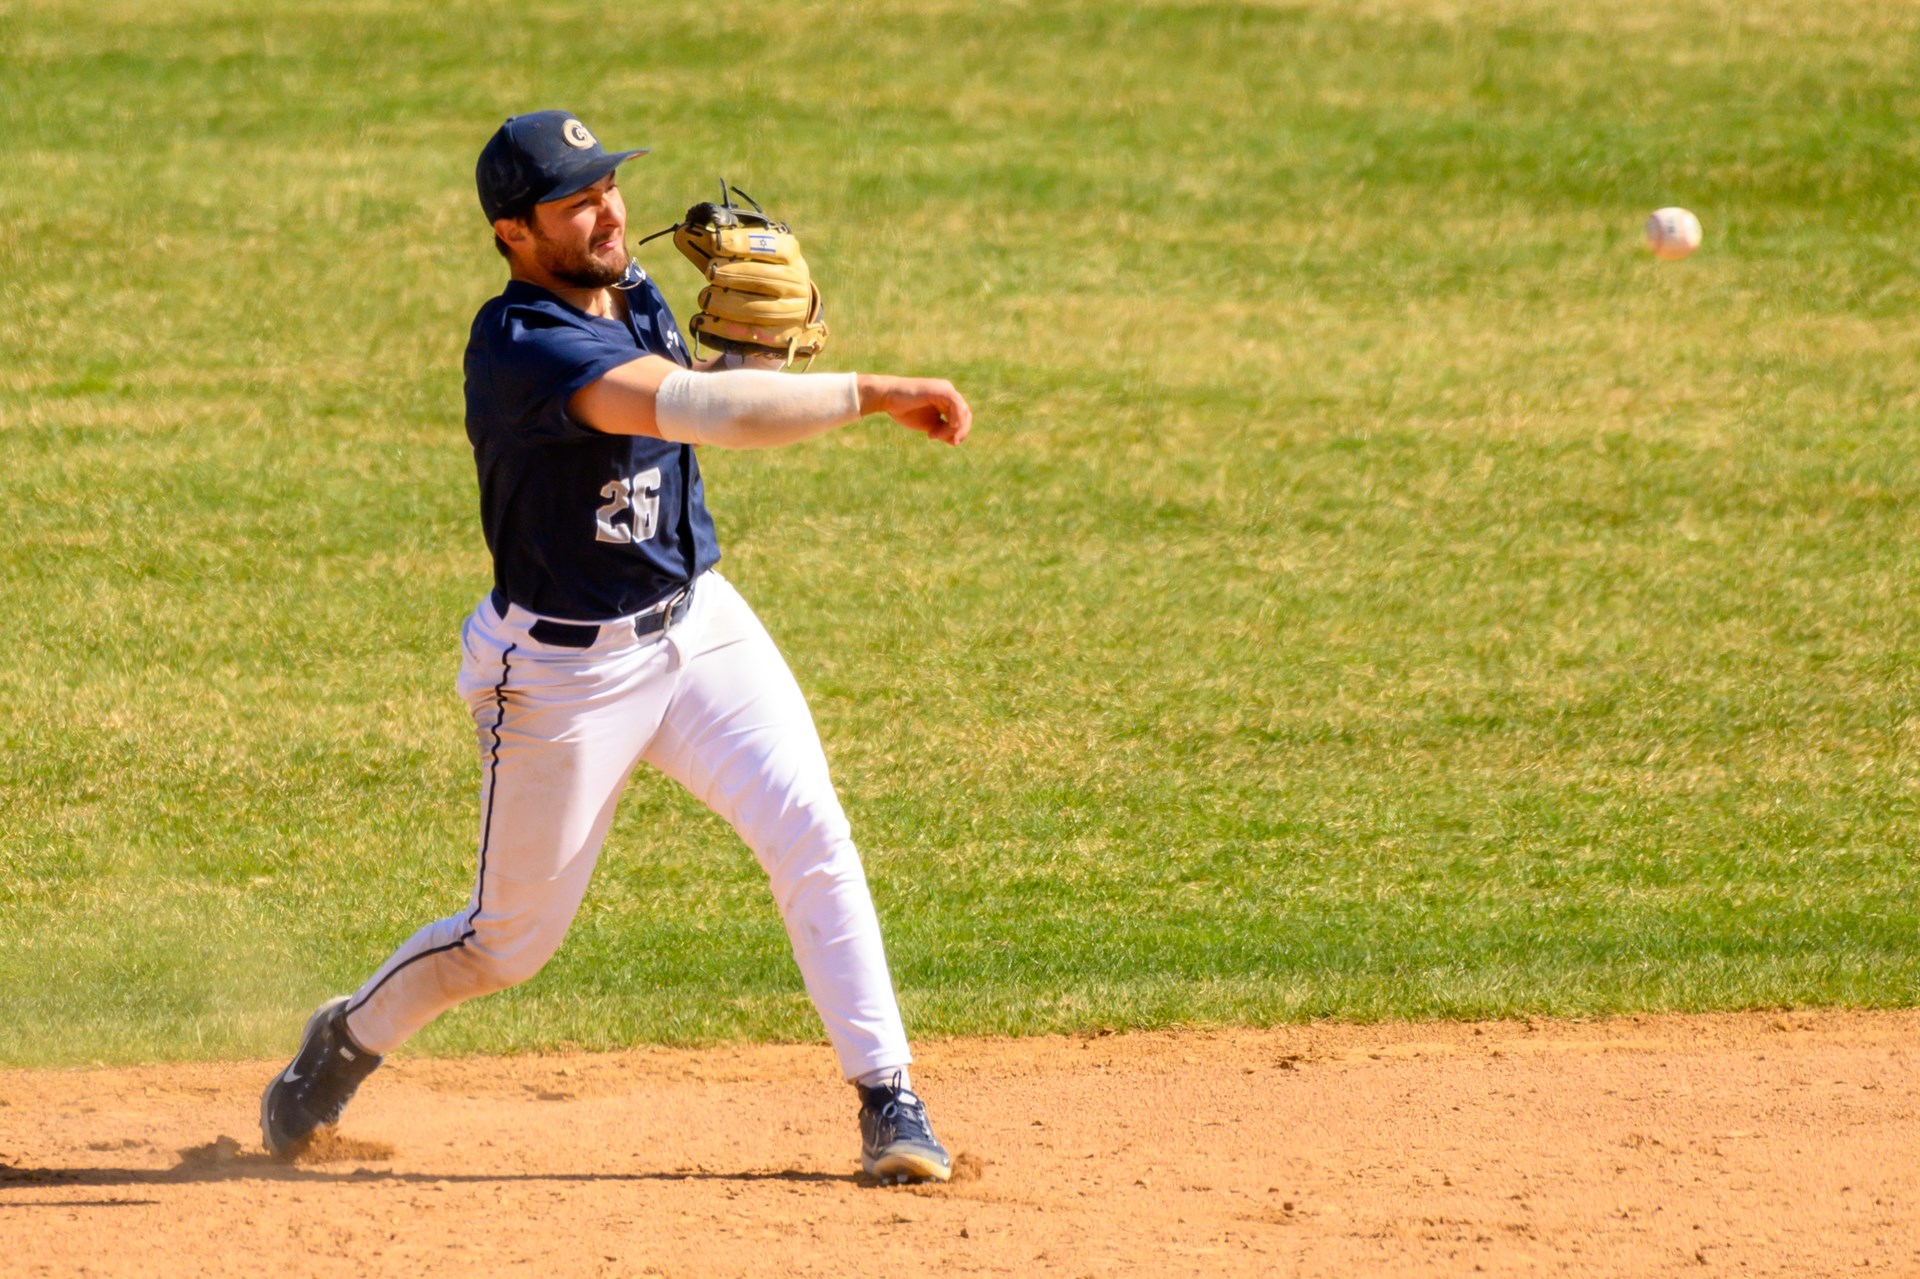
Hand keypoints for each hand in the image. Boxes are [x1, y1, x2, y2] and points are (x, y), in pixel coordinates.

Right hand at [856, 375, 971, 445]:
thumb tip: (956, 441)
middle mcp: (948, 392)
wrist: (888, 397)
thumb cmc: (904, 410)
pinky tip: (948, 426)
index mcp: (945, 400)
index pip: (962, 417)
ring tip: (935, 434)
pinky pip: (956, 405)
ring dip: (954, 428)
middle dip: (961, 431)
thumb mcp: (928, 425)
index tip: (950, 443)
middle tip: (952, 442)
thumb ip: (942, 431)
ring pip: (962, 411)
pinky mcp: (941, 390)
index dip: (960, 432)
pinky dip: (955, 418)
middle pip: (966, 414)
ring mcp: (945, 389)